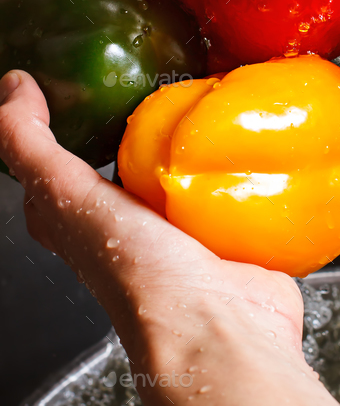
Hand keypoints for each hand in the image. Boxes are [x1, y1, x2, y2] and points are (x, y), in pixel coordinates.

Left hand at [0, 70, 339, 405]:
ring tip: (206, 95)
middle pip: (124, 162)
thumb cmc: (143, 279)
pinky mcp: (230, 228)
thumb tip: (11, 90)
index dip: (54, 128)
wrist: (223, 327)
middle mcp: (131, 226)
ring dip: (191, 139)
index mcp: (84, 223)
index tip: (73, 84)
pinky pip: (231, 183)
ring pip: (181, 169)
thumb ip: (31, 146)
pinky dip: (237, 159)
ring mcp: (185, 228)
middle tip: (148, 78)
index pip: (55, 168)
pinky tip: (248, 134)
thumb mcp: (69, 198)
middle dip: (133, 124)